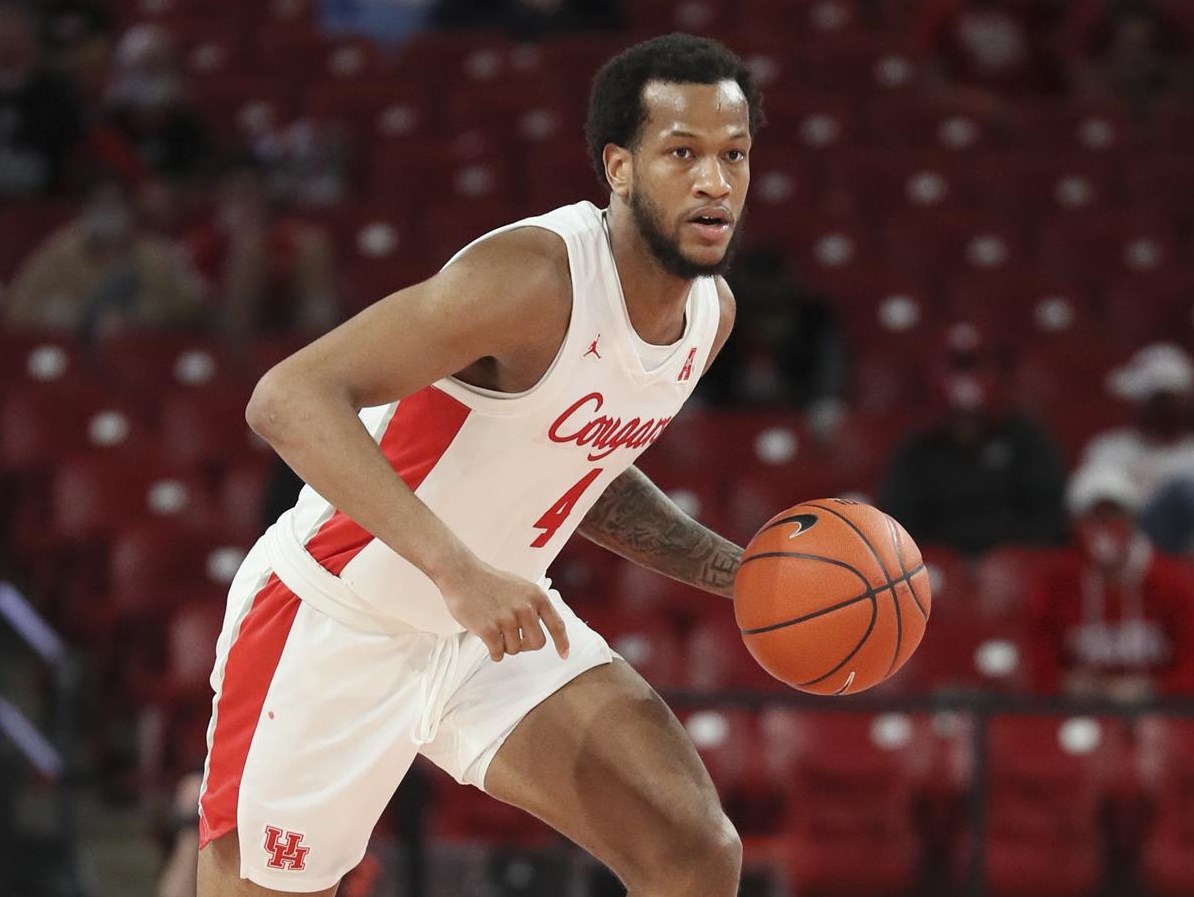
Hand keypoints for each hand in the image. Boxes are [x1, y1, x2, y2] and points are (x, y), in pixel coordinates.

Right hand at [437, 559, 569, 662]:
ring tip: (495, 629)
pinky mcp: (489, 629)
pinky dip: (493, 652)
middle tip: (513, 638)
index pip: (557, 625)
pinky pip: (498, 654)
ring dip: (505, 645)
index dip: (562, 643)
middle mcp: (525, 608)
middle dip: (526, 645)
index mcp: (536, 596)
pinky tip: (487, 640)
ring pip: (515, 649)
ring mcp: (507, 619)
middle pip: (537, 643)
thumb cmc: (489, 581)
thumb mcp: (520, 586)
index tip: (564, 655)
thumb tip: (540, 627)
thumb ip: (532, 605)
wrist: (462, 574)